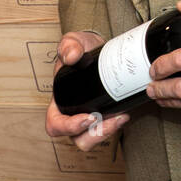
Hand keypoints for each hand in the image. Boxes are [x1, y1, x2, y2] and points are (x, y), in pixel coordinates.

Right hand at [44, 30, 129, 151]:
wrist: (99, 49)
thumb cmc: (81, 49)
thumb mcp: (73, 41)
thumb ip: (69, 46)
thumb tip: (72, 56)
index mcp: (59, 101)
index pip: (55, 125)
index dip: (68, 127)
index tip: (87, 117)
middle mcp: (72, 113)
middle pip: (77, 138)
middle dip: (94, 134)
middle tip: (109, 119)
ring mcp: (89, 117)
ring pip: (93, 139)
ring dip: (107, 133)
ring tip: (121, 117)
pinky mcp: (104, 115)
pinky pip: (107, 130)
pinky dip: (116, 125)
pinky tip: (125, 112)